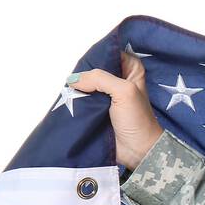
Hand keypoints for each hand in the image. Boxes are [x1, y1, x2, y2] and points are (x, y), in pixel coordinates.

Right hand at [68, 50, 163, 170]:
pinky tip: (66, 100)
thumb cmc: (137, 119)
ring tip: (68, 90)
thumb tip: (74, 80)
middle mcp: (119, 80)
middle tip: (73, 78)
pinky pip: (83, 100)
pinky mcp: (97, 110)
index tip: (86, 59)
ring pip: (87, 85)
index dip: (100, 55)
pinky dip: (75, 100)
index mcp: (132, 71)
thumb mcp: (124, 91)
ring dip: (78, 88)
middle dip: (84, 72)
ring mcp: (107, 96)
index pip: (112, 53)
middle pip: (96, 69)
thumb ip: (100, 79)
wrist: (138, 150)